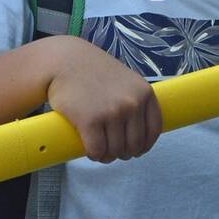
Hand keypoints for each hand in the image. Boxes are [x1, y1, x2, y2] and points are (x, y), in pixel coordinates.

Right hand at [47, 39, 163, 162]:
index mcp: (145, 93)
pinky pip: (97, 150)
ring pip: (115, 150)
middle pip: (134, 145)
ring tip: (101, 151)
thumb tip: (141, 132)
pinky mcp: (90, 121)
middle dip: (124, 153)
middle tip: (113, 150)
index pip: (153, 130)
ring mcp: (111, 112)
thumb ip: (136, 100)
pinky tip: (91, 151)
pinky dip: (95, 155)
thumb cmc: (94, 71)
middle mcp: (132, 103)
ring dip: (108, 156)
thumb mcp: (126, 80)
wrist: (65, 61)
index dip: (144, 145)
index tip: (136, 150)